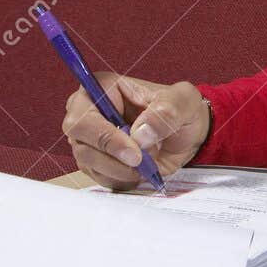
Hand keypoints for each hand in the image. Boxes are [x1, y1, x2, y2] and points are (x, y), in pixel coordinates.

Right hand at [61, 74, 210, 190]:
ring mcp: (89, 139)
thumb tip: (141, 134)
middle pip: (79, 139)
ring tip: (149, 161)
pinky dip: (122, 179)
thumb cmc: (181, 109)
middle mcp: (89, 112)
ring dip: (121, 169)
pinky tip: (141, 170)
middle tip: (141, 162)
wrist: (187, 134)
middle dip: (112, 156)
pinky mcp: (96, 162)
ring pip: (88, 161)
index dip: (104, 135)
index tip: (133, 151)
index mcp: (103, 88)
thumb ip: (167, 111)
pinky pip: (99, 177)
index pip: (84, 112)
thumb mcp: (184, 101)